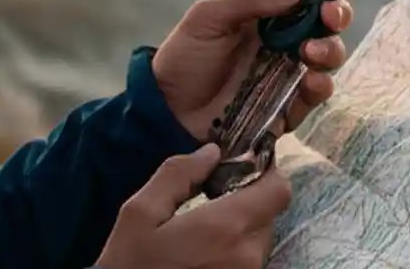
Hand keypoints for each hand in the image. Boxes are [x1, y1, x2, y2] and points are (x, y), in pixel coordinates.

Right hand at [96, 144, 291, 268]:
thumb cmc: (130, 264)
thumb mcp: (140, 213)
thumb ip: (178, 175)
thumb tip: (213, 152)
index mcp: (225, 228)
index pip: (278, 191)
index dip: (267, 174)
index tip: (245, 169)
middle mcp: (247, 256)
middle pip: (267, 215)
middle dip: (245, 204)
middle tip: (212, 203)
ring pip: (258, 241)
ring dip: (239, 232)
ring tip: (203, 237)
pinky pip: (248, 262)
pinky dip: (233, 254)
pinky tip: (204, 256)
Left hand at [153, 0, 364, 140]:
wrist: (167, 110)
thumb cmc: (185, 57)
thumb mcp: (209, 17)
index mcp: (268, 15)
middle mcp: (284, 42)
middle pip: (328, 24)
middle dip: (339, 15)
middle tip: (331, 17)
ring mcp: (288, 74)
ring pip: (329, 58)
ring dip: (330, 50)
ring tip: (311, 52)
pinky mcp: (287, 108)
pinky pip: (315, 95)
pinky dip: (320, 85)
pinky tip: (311, 81)